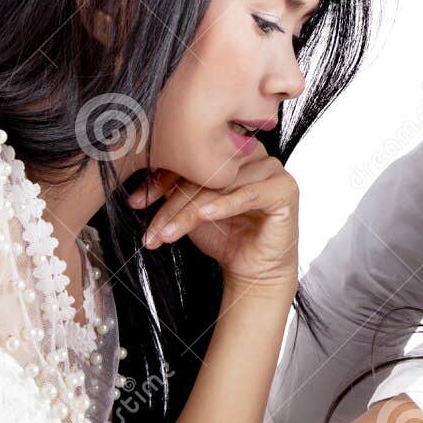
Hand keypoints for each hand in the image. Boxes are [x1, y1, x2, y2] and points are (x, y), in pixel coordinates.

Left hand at [128, 156, 299, 300]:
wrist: (253, 270)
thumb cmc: (226, 238)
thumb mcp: (191, 210)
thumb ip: (174, 190)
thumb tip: (141, 184)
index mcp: (231, 151)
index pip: (192, 159)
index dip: (162, 180)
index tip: (137, 201)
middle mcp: (253, 155)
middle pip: (206, 174)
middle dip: (173, 204)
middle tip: (152, 229)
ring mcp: (273, 170)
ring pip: (221, 186)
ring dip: (190, 212)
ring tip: (167, 234)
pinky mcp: (285, 190)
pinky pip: (248, 195)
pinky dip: (224, 206)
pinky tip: (205, 216)